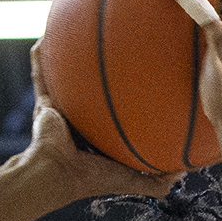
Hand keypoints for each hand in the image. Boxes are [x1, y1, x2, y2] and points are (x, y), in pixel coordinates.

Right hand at [21, 43, 180, 200]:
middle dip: (95, 78)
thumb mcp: (130, 180)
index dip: (122, 103)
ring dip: (66, 63)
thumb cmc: (92, 178)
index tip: (139, 88)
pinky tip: (41, 41)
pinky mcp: (45, 104)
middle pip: (88, 94)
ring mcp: (60, 112)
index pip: (109, 117)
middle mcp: (77, 123)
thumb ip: (155, 181)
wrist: (59, 173)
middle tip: (111, 56)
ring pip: (64, 82)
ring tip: (73, 39)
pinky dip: (40, 61)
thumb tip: (182, 173)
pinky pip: (42, 78)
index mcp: (96, 139)